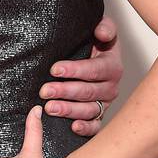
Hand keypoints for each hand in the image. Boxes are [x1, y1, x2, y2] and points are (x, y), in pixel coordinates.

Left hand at [38, 14, 121, 135]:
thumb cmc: (95, 44)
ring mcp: (105, 103)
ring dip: (69, 110)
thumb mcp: (102, 30)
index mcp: (112, 66)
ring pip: (89, 110)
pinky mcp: (98, 116)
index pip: (94, 69)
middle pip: (88, 92)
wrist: (94, 56)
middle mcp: (110, 87)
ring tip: (49, 108)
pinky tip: (73, 127)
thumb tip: (101, 31)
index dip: (75, 70)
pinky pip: (95, 126)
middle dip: (65, 91)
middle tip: (45, 91)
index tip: (54, 69)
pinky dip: (87, 129)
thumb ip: (105, 28)